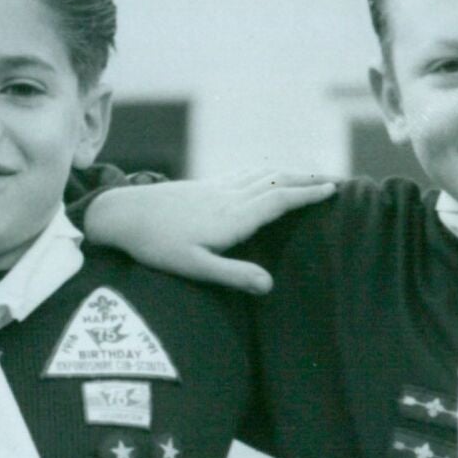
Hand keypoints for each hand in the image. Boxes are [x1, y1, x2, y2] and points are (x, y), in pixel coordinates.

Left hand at [81, 173, 336, 292]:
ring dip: (288, 174)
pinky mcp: (204, 186)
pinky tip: (265, 175)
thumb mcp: (194, 267)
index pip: (279, 200)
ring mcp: (217, 188)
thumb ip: (233, 275)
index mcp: (233, 217)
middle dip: (306, 180)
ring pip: (262, 175)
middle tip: (334, 180)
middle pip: (276, 181)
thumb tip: (270, 285)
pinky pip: (245, 174)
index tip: (333, 189)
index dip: (307, 194)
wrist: (123, 213)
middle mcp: (229, 197)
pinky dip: (265, 172)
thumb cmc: (157, 245)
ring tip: (309, 176)